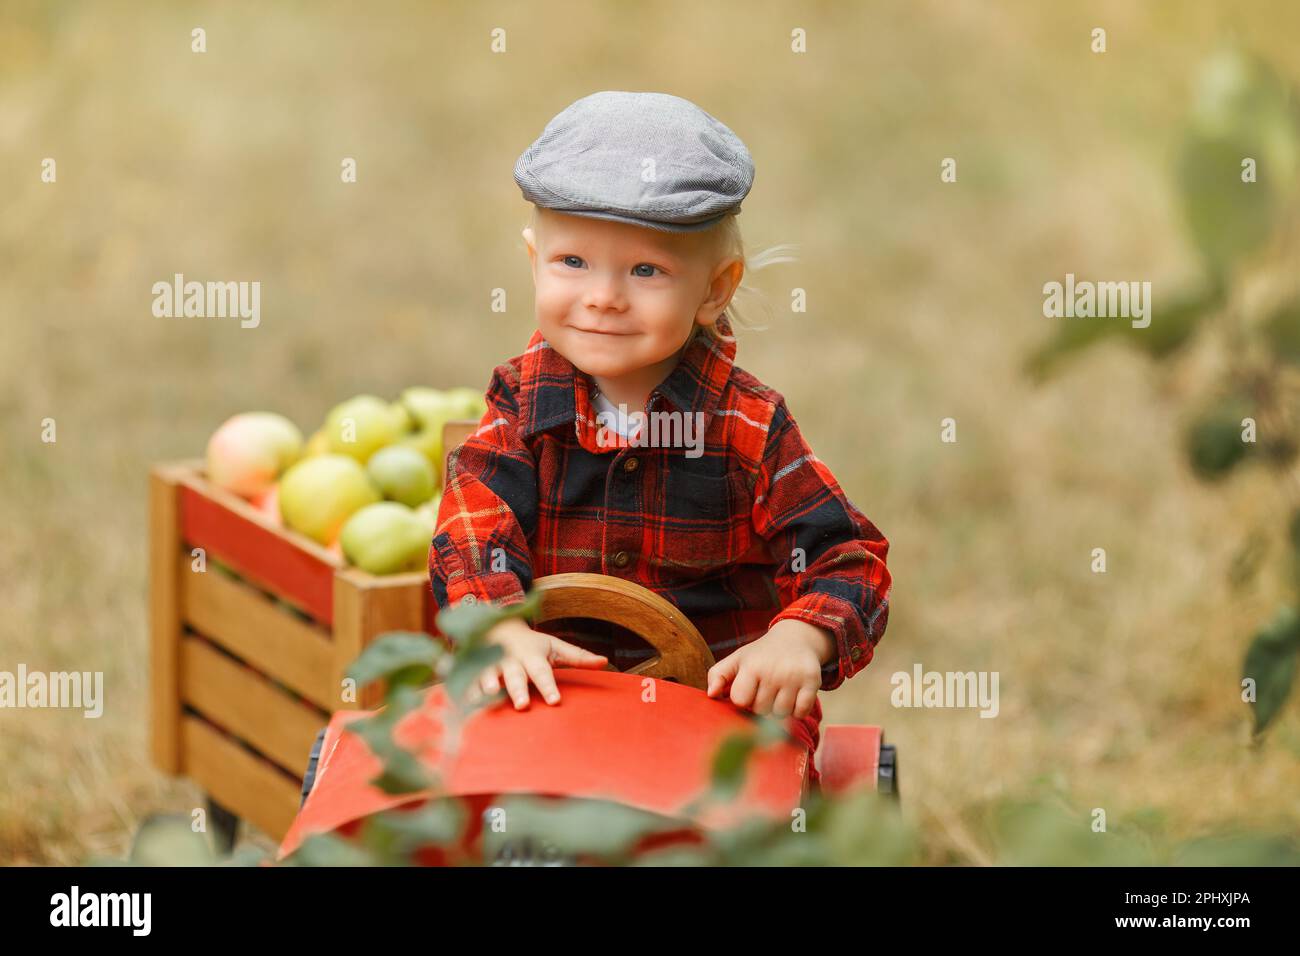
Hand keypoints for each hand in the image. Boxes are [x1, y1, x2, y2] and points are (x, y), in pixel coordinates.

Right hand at [470, 618, 608, 709]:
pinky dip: (466, 692)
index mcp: (532, 656)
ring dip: (488, 685)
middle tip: (522, 705)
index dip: (549, 687)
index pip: (543, 673)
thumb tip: (605, 662)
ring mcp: (491, 667)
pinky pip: (469, 682)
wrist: (496, 627)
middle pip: (516, 677)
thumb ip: (578, 656)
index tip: (555, 701)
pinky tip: (464, 703)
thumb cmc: (532, 644)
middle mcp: (511, 662)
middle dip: (517, 690)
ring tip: (490, 695)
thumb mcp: (555, 646)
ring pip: (489, 676)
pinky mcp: (474, 673)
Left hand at [705, 619, 832, 718]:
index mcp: (752, 666)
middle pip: (761, 710)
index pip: (740, 701)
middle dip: (761, 705)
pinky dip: (797, 711)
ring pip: (781, 714)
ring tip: (779, 693)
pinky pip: (801, 712)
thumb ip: (717, 674)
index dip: (743, 700)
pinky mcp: (813, 681)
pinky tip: (794, 697)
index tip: (748, 690)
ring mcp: (794, 677)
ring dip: (779, 709)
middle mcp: (773, 671)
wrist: (795, 639)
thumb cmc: (761, 655)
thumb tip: (711, 695)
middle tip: (766, 690)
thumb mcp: (737, 659)